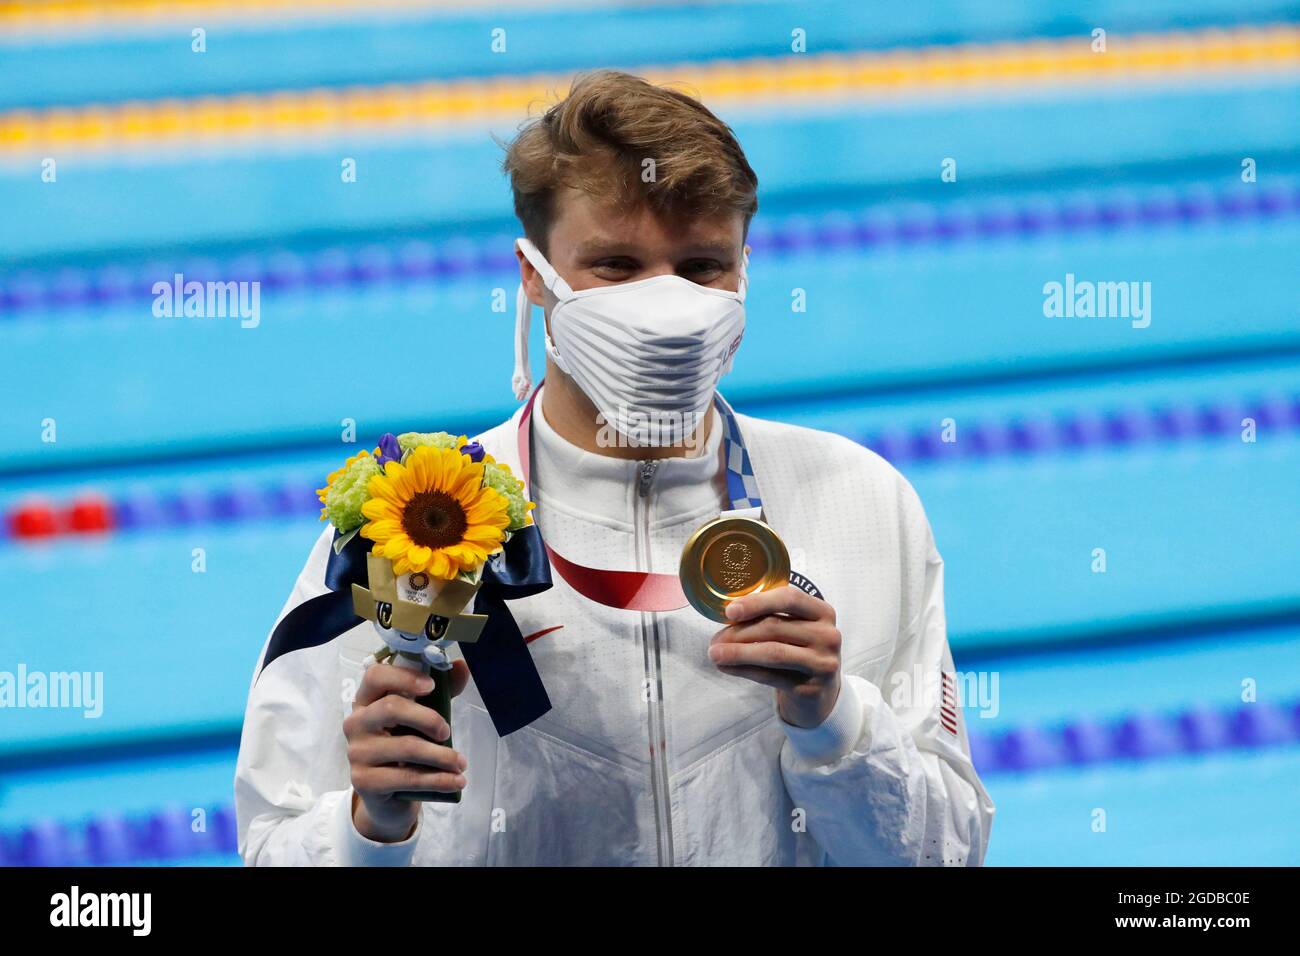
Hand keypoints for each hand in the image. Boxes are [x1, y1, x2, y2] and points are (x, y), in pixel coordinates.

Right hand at [344, 661, 469, 842]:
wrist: (390, 796)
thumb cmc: (405, 748)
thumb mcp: (423, 718)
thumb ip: (442, 692)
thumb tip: (463, 666)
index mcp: (367, 700)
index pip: (376, 676)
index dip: (404, 677)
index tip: (431, 686)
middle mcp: (356, 723)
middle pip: (391, 708)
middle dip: (428, 718)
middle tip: (447, 732)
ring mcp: (357, 753)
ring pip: (406, 746)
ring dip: (442, 756)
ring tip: (461, 764)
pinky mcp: (364, 782)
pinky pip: (408, 778)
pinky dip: (438, 780)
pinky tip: (455, 782)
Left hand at [708, 586, 841, 728]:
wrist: (821, 693)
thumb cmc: (801, 652)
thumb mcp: (796, 628)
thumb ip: (771, 616)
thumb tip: (729, 614)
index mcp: (823, 612)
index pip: (789, 598)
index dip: (757, 602)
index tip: (730, 611)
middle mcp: (828, 635)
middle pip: (775, 627)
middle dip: (739, 632)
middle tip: (715, 639)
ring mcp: (822, 663)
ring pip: (772, 653)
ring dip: (737, 653)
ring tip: (715, 654)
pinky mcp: (811, 688)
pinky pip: (770, 676)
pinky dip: (744, 670)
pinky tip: (726, 667)